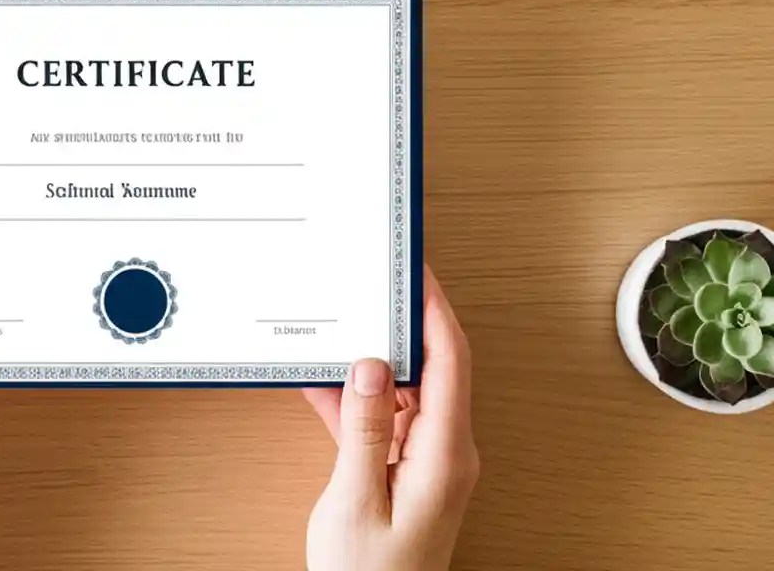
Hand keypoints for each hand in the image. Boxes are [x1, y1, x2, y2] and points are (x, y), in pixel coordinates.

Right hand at [302, 266, 478, 570]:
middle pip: (432, 369)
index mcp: (445, 456)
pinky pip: (382, 421)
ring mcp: (425, 462)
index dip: (435, 311)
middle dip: (405, 324)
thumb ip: (364, 430)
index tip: (417, 272)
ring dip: (373, 362)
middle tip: (378, 282)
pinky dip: (355, 401)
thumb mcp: (355, 501)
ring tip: (342, 322)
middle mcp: (445, 453)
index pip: (450, 363)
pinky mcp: (402, 472)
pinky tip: (323, 382)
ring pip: (404, 392)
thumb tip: (373, 366)